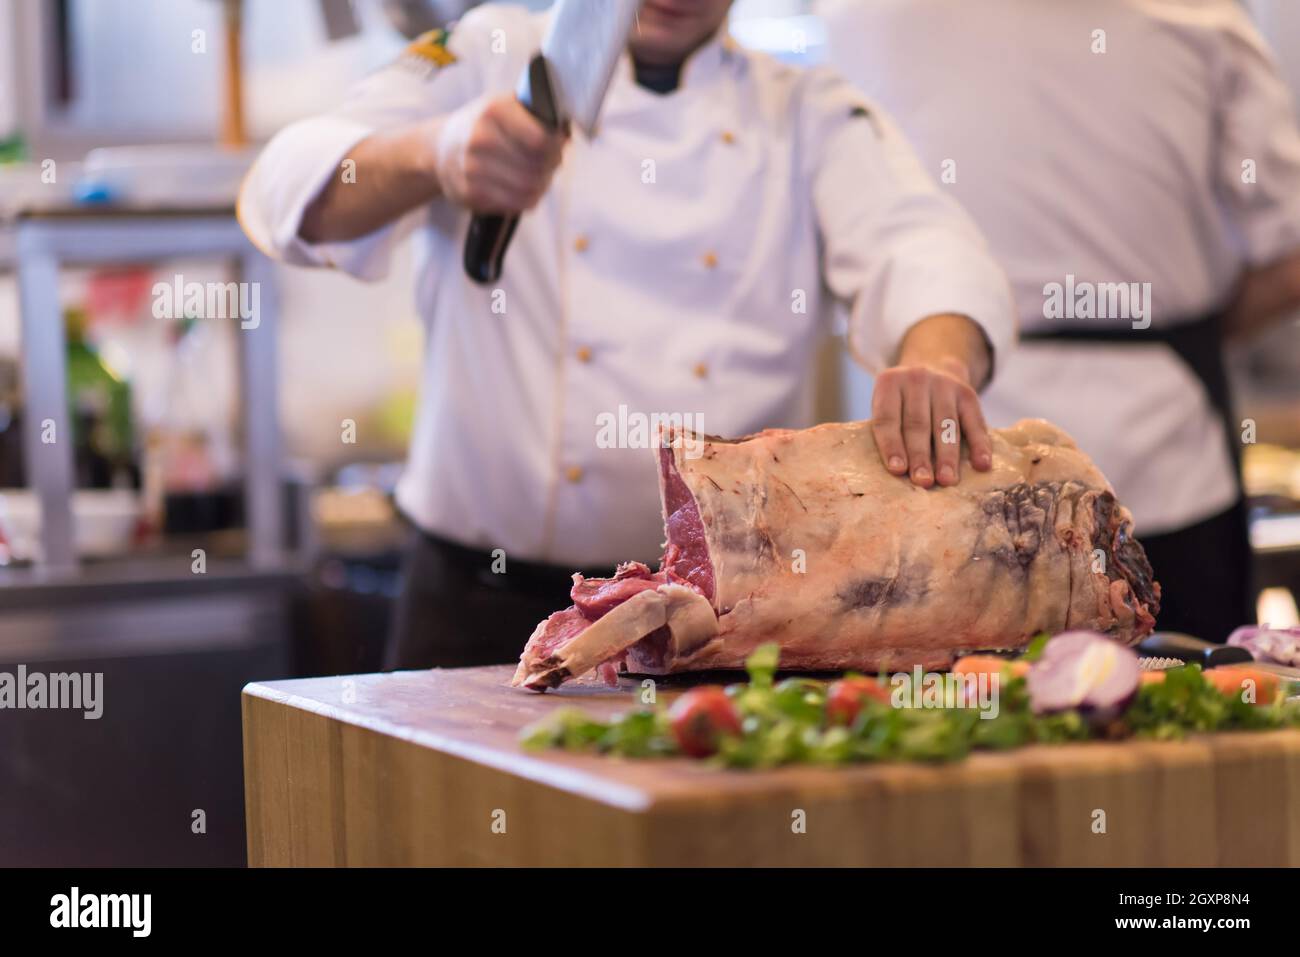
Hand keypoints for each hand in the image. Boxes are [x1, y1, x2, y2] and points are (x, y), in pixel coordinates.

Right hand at [433, 93, 566, 214]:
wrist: (440, 148)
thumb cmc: (484, 126)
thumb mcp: (506, 106)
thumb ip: (536, 115)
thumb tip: (564, 135)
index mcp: (494, 111)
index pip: (541, 141)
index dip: (555, 147)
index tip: (556, 147)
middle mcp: (480, 138)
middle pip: (537, 169)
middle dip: (549, 169)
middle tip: (549, 165)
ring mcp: (472, 168)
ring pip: (529, 190)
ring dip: (541, 186)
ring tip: (538, 177)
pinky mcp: (470, 194)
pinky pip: (516, 204)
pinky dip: (526, 199)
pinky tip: (523, 189)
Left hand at [871, 326, 992, 487]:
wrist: (933, 366)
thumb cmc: (901, 401)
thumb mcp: (886, 404)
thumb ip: (888, 431)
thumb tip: (898, 473)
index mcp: (888, 383)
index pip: (887, 418)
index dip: (891, 445)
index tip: (898, 470)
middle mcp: (916, 379)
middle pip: (918, 424)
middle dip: (920, 456)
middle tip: (923, 481)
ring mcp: (944, 384)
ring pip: (946, 425)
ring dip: (947, 456)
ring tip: (947, 480)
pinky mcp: (967, 393)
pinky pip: (975, 421)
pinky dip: (980, 444)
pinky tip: (981, 464)